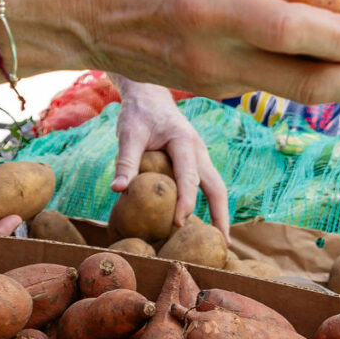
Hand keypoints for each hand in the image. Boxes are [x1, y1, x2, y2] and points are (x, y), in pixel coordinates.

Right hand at [62, 0, 339, 106]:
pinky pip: (271, 86)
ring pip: (295, 94)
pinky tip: (328, 54)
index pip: (290, 33)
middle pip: (308, 86)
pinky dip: (307, 75)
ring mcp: (217, 84)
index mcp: (212, 13)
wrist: (80, 20)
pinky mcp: (215, 92)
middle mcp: (218, 59)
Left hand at [111, 80, 230, 235]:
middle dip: (221, 215)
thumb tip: (118, 190)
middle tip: (221, 243)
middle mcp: (198, 149)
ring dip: (221, 212)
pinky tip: (205, 223)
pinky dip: (210, 203)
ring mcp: (200, 155)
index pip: (188, 176)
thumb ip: (125, 161)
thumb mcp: (128, 133)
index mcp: (183, 141)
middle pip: (217, 186)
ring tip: (221, 240)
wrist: (149, 95)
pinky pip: (207, 183)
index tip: (178, 223)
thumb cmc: (138, 113)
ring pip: (217, 186)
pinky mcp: (196, 160)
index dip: (185, 201)